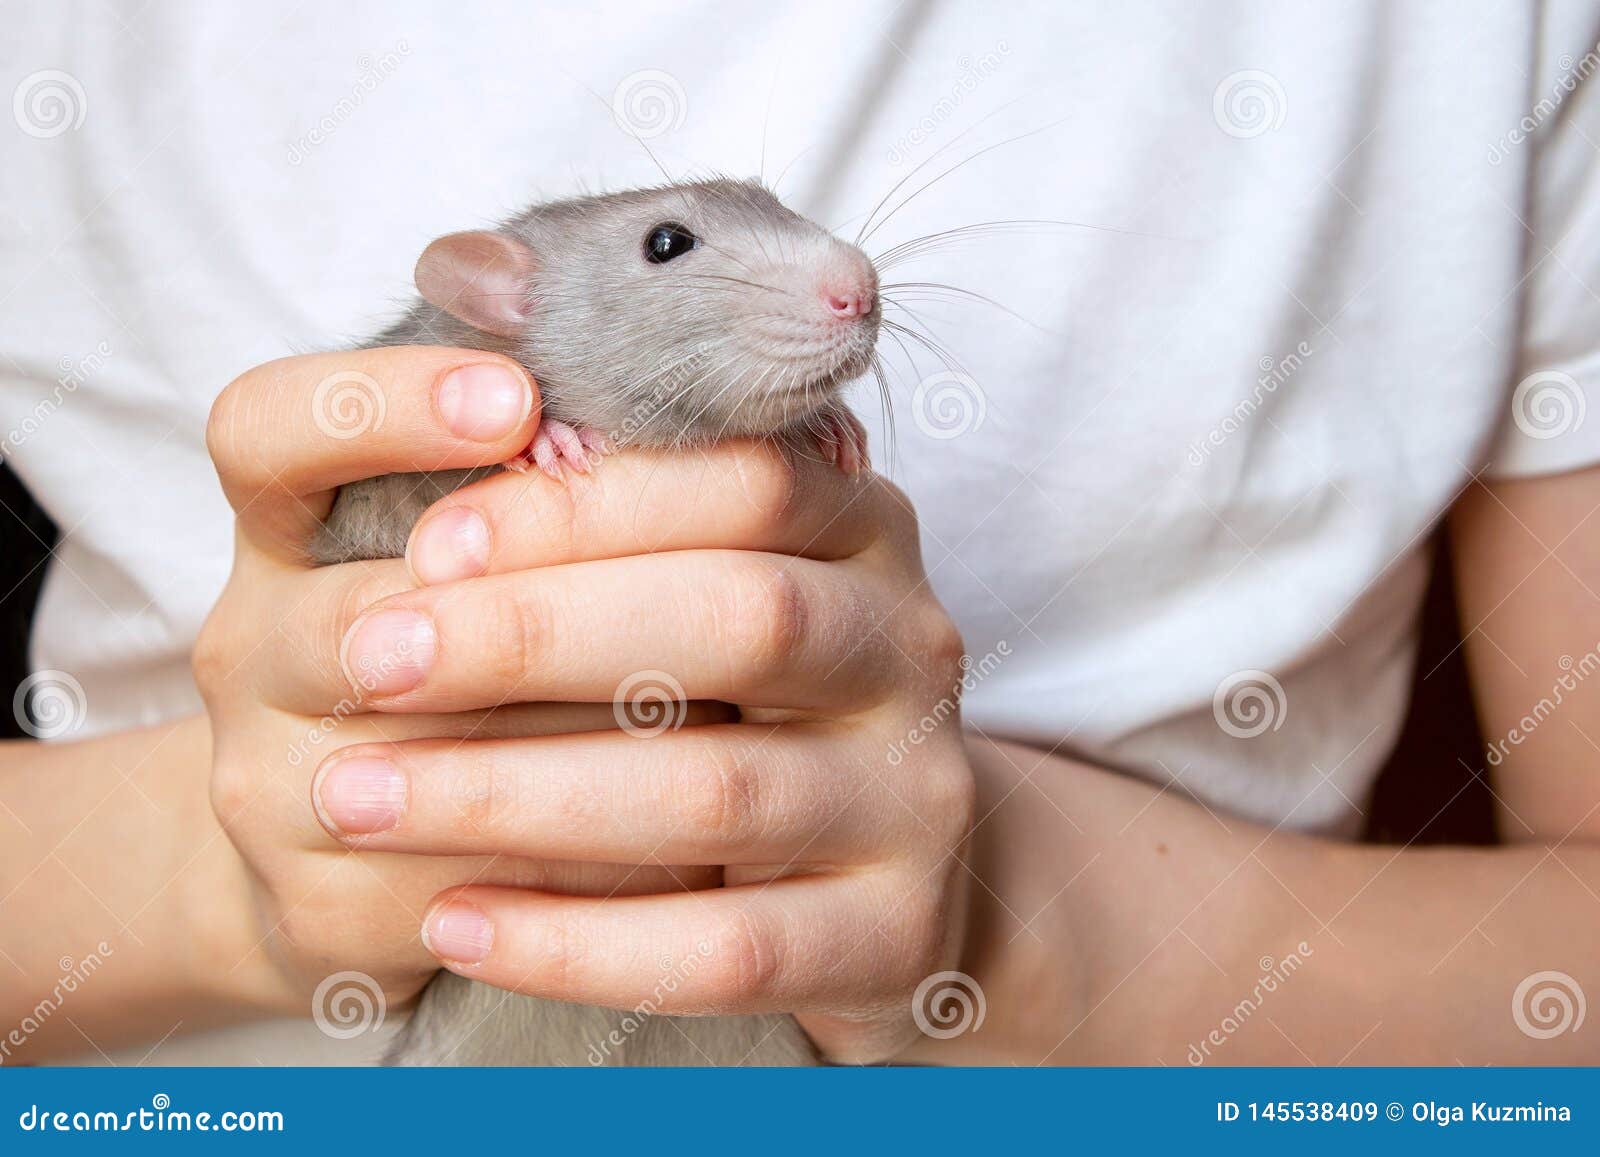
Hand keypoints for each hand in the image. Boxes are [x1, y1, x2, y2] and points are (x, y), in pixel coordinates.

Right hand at [196, 346, 722, 1013]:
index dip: (382, 410)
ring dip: (606, 745)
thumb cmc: (452, 658)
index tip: (515, 404)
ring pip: (447, 769)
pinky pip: (489, 891)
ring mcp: (268, 793)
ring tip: (737, 719)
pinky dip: (611, 867)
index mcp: (283, 532)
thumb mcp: (468, 549)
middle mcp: (249, 652)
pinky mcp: (322, 916)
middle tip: (706, 600)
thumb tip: (700, 412)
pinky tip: (700, 848)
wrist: (335, 853)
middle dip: (554, 622)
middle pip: (373, 622)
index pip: (267, 431)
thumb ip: (545, 475)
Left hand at [311, 432, 975, 1062]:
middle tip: (369, 662)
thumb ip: (624, 535)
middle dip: (536, 637)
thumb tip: (453, 497)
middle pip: (744, 620)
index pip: (746, 484)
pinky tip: (452, 923)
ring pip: (717, 793)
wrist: (882, 879)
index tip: (430, 546)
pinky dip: (575, 943)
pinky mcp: (893, 935)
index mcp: (866, 536)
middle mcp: (911, 653)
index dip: (587, 507)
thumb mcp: (708, 593)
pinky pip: (726, 953)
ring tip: (360, 796)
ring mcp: (917, 801)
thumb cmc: (741, 707)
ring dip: (514, 795)